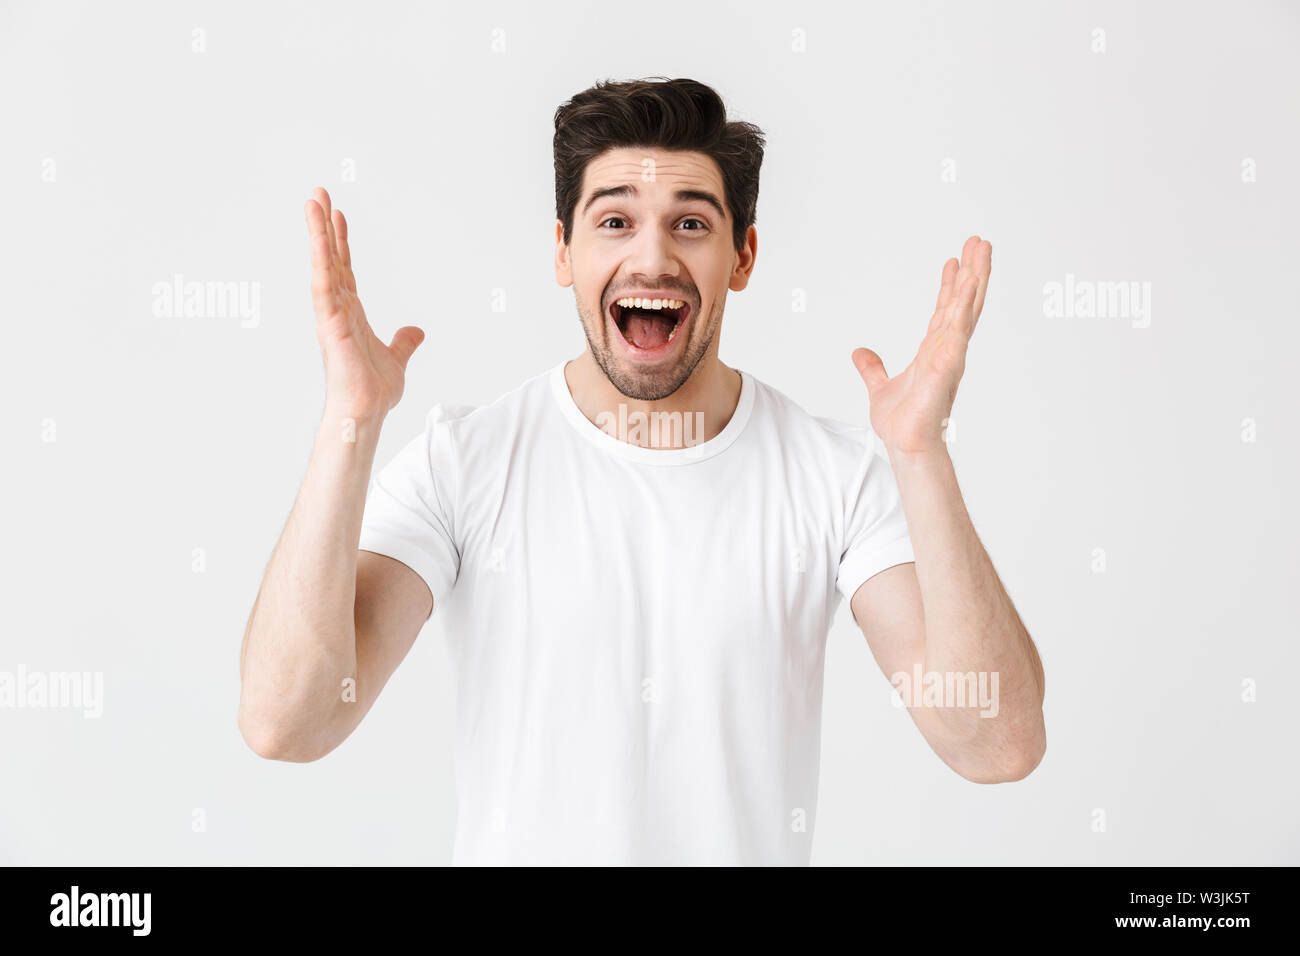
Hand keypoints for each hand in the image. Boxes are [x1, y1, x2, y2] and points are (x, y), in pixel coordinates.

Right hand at [305, 187, 423, 420]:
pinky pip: (323, 282)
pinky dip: (320, 257)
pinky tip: (319, 235)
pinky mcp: (328, 320)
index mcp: (351, 312)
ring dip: (317, 232)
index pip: (345, 268)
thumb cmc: (374, 390)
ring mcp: (330, 312)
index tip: (337, 215)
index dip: (340, 241)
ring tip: (313, 201)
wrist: (367, 409)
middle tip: (319, 194)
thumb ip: (404, 342)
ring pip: (323, 264)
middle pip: (330, 258)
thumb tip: (417, 331)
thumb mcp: (397, 358)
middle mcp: (337, 308)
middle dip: (324, 226)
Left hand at [852, 236, 991, 457]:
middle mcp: (946, 349)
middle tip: (979, 241)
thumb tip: (859, 353)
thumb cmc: (902, 422)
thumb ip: (872, 368)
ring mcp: (950, 355)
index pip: (944, 310)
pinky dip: (963, 307)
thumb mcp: (879, 387)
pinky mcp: (947, 365)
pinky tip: (968, 285)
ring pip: (965, 309)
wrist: (905, 444)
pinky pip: (957, 330)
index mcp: (933, 351)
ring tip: (981, 250)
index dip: (950, 285)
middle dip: (972, 271)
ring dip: (974, 279)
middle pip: (963, 303)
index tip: (954, 260)